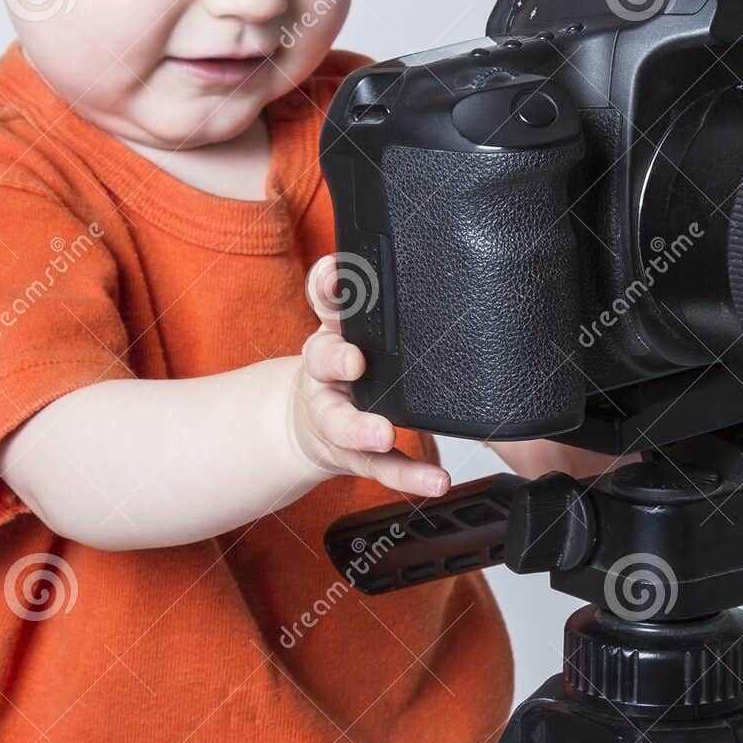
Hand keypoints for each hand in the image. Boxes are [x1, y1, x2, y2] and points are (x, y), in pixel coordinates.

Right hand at [288, 254, 450, 497]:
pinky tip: (434, 480)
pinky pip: (381, 468)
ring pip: (340, 422)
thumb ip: (375, 300)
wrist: (307, 426)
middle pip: (320, 359)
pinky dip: (408, 476)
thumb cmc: (345, 369)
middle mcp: (325, 372)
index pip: (323, 298)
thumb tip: (424, 261)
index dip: (326, 283)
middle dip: (335, 358)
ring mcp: (335, 416)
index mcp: (332, 331)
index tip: (335, 275)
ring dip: (360, 428)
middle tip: (354, 361)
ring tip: (383, 435)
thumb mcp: (353, 329)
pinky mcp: (353, 455)